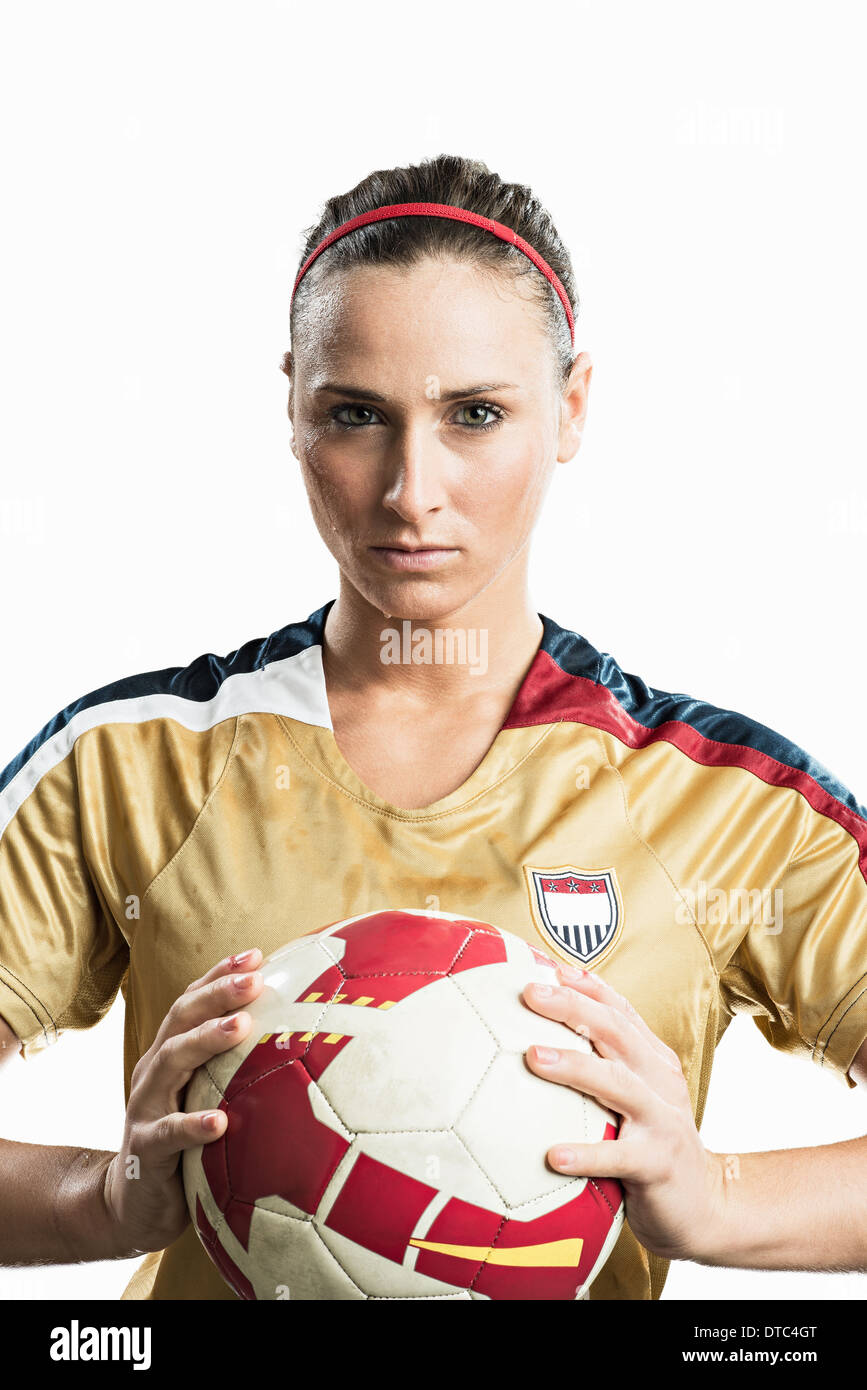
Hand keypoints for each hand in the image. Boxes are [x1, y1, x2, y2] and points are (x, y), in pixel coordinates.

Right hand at [101, 948, 264, 1256]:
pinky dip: (192, 1125)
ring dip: (206, 1040)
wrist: (131, 1204)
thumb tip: (299, 1041)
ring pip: (171, 1062)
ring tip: (241, 1026)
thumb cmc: (184, 1142)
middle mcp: (155, 1070)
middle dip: (217, 993)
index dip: (219, 975)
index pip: (191, 1002)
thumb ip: (236, 1070)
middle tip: (254, 979)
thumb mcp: (206, 1098)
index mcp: (170, 1053)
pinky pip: (168, 1134)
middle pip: (181, 1019)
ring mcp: (145, 1107)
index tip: (256, 954)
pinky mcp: (145, 1150)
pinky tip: (219, 1123)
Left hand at [523, 963, 726, 1262]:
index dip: (586, 985)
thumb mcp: (634, 1096)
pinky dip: (587, 1154)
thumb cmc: (652, 1144)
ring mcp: (662, 1121)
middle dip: (573, 1007)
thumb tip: (541, 1035)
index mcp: (651, 1060)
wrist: (704, 1205)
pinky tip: (553, 1155)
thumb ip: (601, 1065)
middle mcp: (659, 1081)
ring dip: (575, 1067)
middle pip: (615, 1032)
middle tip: (529, 994)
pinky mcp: (658, 1164)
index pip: (619, 1011)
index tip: (548, 966)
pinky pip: (620, 1156)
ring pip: (618, 1084)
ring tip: (534, 1057)